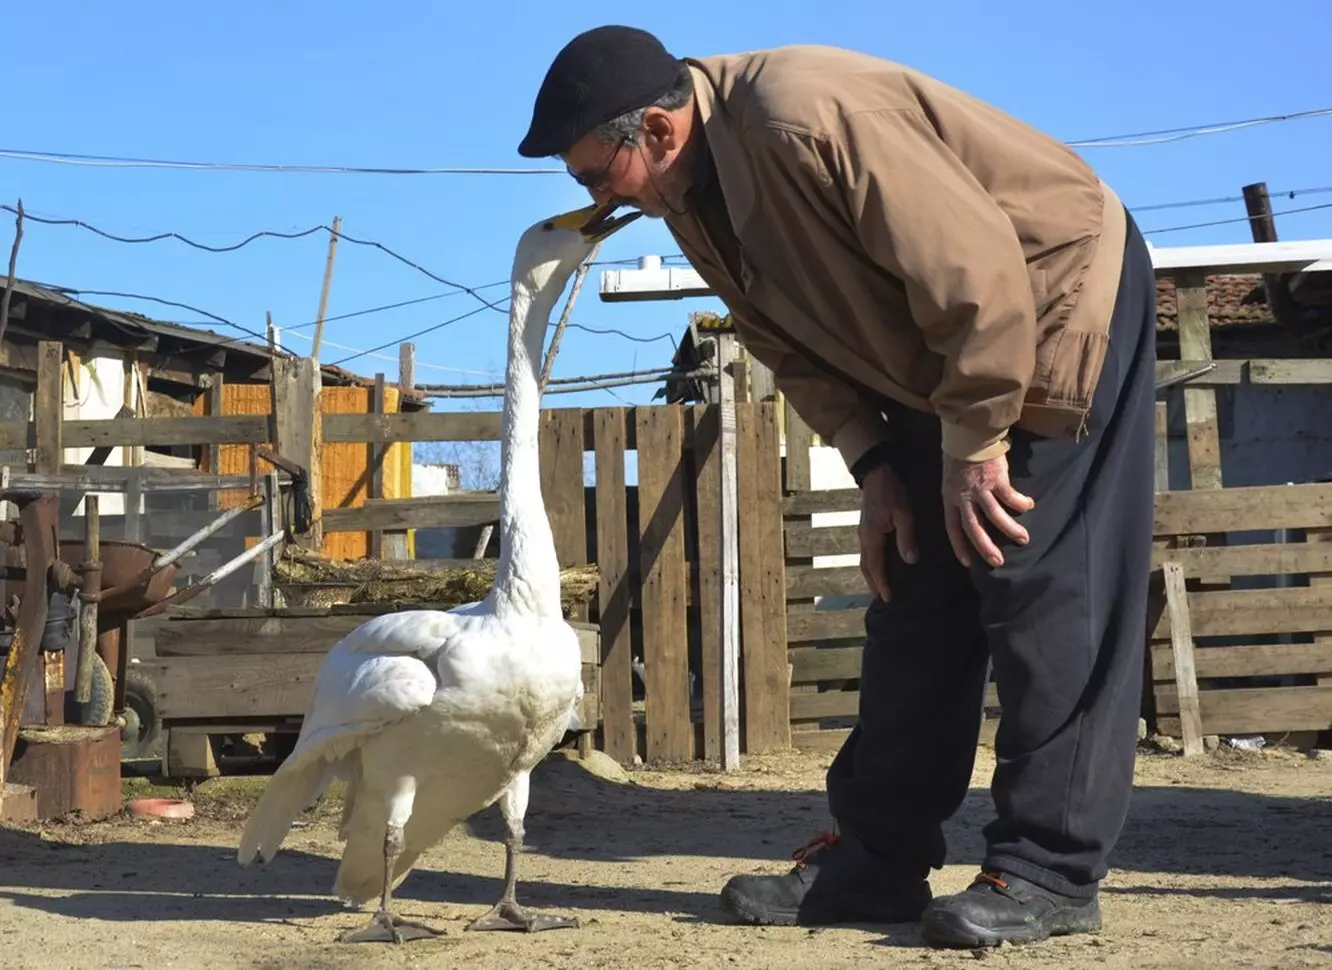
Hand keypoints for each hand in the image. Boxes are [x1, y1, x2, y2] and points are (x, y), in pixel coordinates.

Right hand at [858, 463, 916, 601]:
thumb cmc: (892, 493)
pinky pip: (866, 551)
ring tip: (878, 586)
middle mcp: (863, 537)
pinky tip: (878, 565)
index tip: (888, 597)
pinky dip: (871, 563)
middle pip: (865, 566)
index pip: (875, 566)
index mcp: (872, 536)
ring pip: (864, 559)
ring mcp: (862, 532)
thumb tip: (910, 560)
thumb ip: (906, 537)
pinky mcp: (865, 527)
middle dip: (872, 583)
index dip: (881, 583)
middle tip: (881, 598)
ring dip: (870, 575)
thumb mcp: (904, 514)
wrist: (876, 474)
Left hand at [941, 452, 1034, 568]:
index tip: (967, 563)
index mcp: (950, 498)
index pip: (953, 528)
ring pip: (995, 516)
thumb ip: (960, 495)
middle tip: (998, 561)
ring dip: (1010, 529)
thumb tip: (971, 510)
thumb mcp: (951, 478)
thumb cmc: (958, 454)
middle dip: (986, 547)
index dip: (960, 546)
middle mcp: (964, 497)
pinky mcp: (997, 479)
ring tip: (1023, 539)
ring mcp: (980, 489)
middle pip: (974, 528)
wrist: (967, 434)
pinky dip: (1020, 503)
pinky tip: (1029, 506)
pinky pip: (1011, 497)